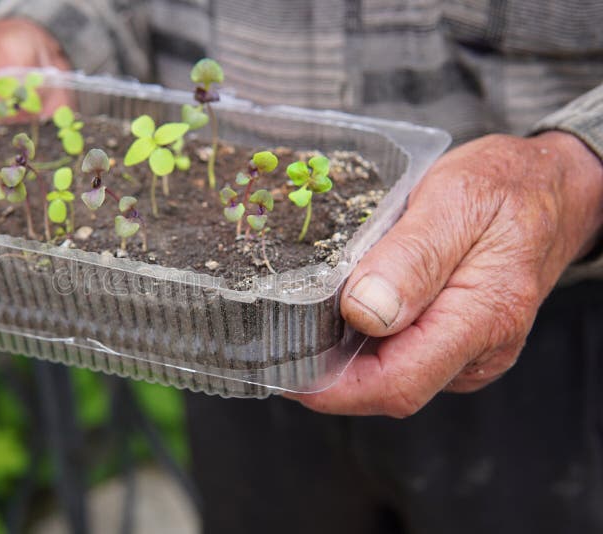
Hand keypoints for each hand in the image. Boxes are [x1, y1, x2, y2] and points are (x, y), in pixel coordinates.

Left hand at [291, 131, 602, 416]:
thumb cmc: (505, 187)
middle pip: (388, 388)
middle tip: (274, 340)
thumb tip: (363, 314)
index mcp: (482, 317)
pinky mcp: (458, 343)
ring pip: (391, 375)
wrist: (549, 187)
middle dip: (328, 375)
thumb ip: (412, 260)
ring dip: (343, 360)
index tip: (281, 368)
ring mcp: (470, 352)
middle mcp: (479, 351)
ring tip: (299, 321)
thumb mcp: (454, 201)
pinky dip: (365, 344)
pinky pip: (403, 357)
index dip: (332, 389)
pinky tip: (340, 313)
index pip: (397, 383)